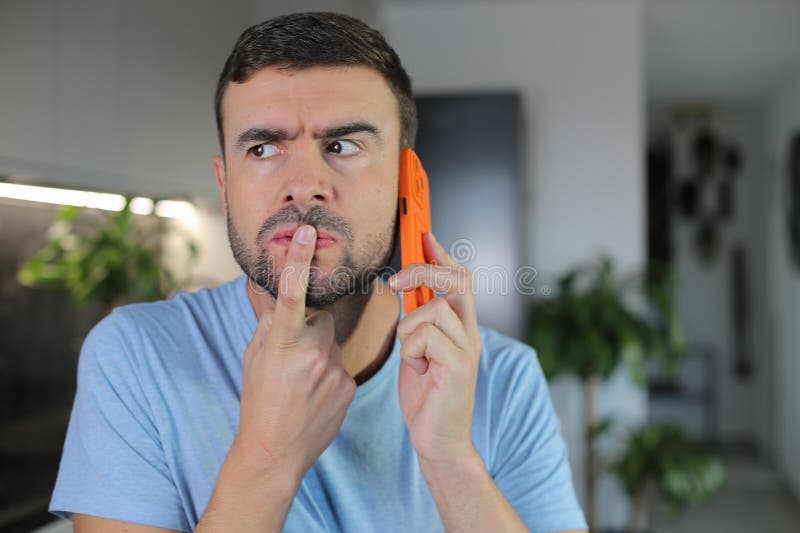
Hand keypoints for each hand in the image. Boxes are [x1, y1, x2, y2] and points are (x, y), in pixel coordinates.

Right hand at [234, 225, 355, 482]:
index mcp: (282, 342)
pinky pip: (342, 364)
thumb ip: (268, 323)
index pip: (292, 294)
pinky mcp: (350, 384)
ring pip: (331, 342)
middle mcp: (312, 352)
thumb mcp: (255, 357)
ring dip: (319, 352)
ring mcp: (335, 369)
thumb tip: (274, 292)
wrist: (275, 451)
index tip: (307, 231)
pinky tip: (315, 394)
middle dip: (310, 327)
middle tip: (293, 355)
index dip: (298, 260)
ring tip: (302, 381)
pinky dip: (330, 373)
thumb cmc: (259, 401)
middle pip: (321, 318)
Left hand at [389, 232, 481, 465]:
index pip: (460, 278)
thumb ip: (418, 320)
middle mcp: (471, 333)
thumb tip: (406, 288)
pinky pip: (426, 335)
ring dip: (408, 331)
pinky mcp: (461, 366)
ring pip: (431, 309)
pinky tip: (420, 371)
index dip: (442, 253)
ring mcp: (469, 349)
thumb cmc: (427, 396)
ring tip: (414, 359)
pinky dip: (412, 351)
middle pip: (457, 280)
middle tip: (397, 280)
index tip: (424, 233)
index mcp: (462, 327)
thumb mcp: (418, 350)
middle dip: (425, 268)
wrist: (438, 442)